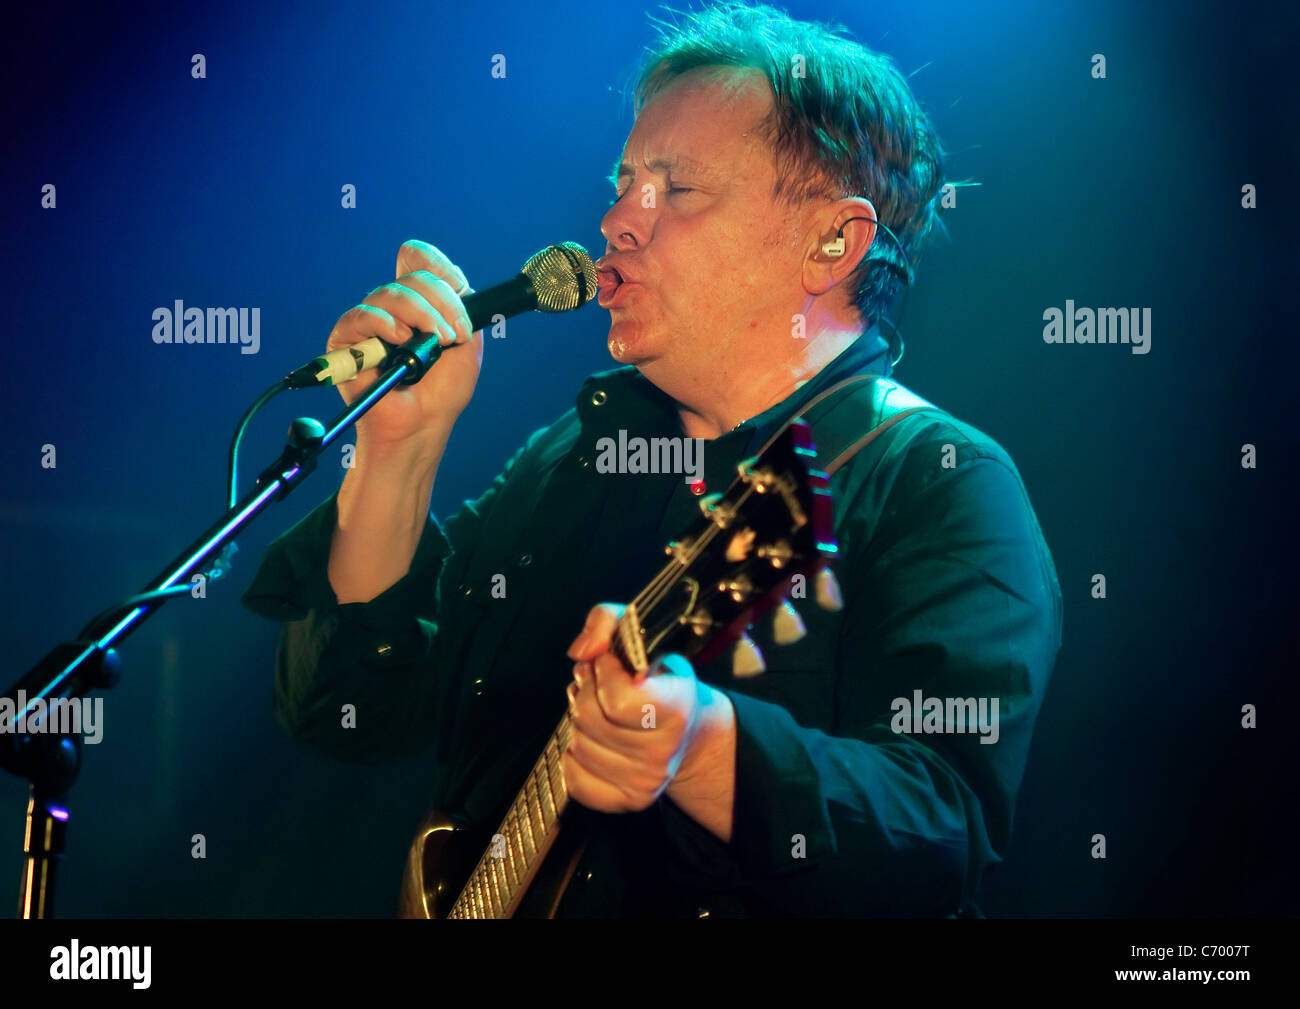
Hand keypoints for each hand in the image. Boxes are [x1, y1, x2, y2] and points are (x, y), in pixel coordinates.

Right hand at [327, 239, 483, 454]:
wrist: (423, 424)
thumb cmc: (443, 391)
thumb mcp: (468, 342)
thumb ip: (464, 305)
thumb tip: (453, 277)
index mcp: (418, 302)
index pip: (417, 258)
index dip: (439, 267)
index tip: (460, 290)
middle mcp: (392, 308)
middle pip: (412, 275)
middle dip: (442, 303)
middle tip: (453, 336)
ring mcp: (369, 322)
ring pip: (391, 293)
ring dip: (422, 314)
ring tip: (435, 343)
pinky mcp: (346, 341)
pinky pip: (362, 316)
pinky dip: (385, 324)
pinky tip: (400, 341)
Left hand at [561, 603, 716, 813]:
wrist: (687, 731)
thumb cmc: (660, 679)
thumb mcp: (641, 634)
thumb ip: (607, 620)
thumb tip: (583, 651)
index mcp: (677, 709)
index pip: (617, 700)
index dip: (603, 672)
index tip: (609, 662)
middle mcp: (664, 751)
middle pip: (590, 719)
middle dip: (585, 691)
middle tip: (596, 682)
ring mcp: (646, 781)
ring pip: (579, 746)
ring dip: (579, 721)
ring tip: (598, 709)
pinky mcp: (627, 801)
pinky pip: (576, 780)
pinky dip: (574, 757)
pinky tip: (593, 741)